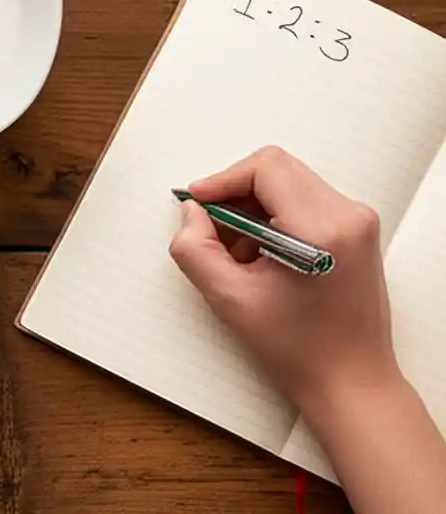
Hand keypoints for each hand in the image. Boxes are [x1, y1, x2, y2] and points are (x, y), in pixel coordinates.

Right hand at [168, 145, 400, 410]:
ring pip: (289, 184)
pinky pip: (305, 202)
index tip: (196, 205)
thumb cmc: (297, 349)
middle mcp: (349, 215)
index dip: (222, 180)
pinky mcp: (358, 231)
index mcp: (322, 229)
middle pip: (277, 170)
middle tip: (211, 230)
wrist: (351, 381)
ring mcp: (359, 221)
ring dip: (254, 209)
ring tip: (239, 255)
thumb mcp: (229, 299)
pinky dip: (274, 218)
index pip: (266, 168)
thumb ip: (195, 248)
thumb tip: (192, 212)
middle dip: (236, 194)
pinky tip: (262, 258)